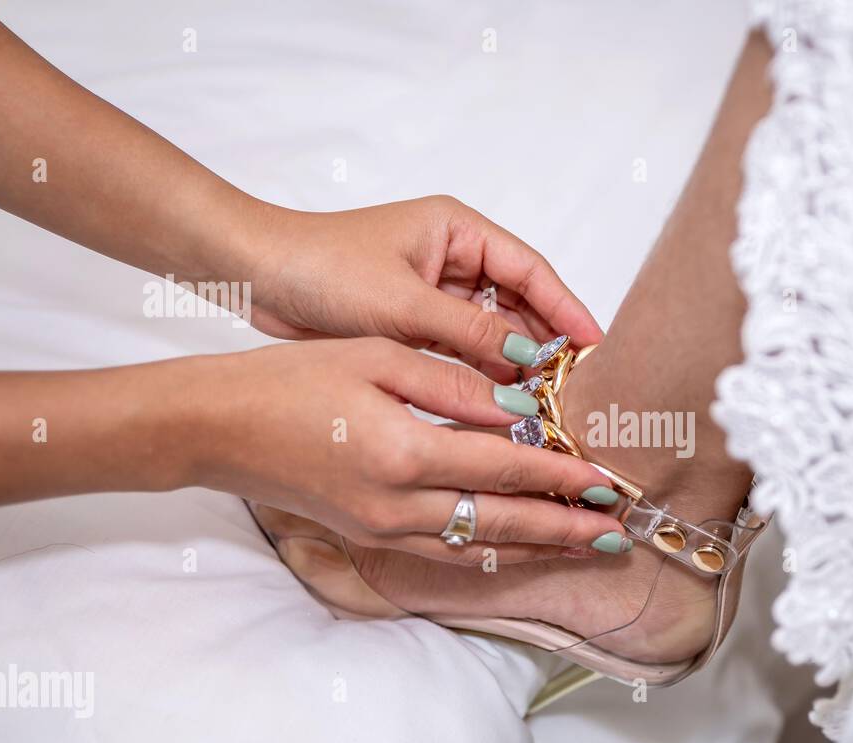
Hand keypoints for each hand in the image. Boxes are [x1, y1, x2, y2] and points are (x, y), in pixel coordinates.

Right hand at [191, 338, 626, 562]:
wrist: (215, 428)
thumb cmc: (290, 379)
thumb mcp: (376, 356)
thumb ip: (455, 384)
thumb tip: (522, 408)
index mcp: (404, 453)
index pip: (507, 471)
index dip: (564, 478)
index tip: (609, 481)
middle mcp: (398, 506)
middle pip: (504, 522)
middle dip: (567, 528)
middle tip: (619, 531)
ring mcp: (382, 530)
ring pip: (478, 547)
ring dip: (536, 547)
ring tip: (586, 546)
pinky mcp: (369, 538)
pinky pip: (444, 552)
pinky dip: (490, 550)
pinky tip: (519, 546)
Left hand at [246, 196, 600, 382]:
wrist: (256, 276)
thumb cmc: (323, 268)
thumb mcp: (404, 303)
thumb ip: (470, 332)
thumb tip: (528, 362)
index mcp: (458, 230)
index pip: (530, 271)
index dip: (568, 310)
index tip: (596, 348)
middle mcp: (453, 258)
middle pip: (519, 303)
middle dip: (547, 343)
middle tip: (579, 387)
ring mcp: (435, 292)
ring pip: (494, 330)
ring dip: (518, 363)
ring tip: (551, 401)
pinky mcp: (416, 323)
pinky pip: (465, 349)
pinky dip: (485, 372)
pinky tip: (507, 402)